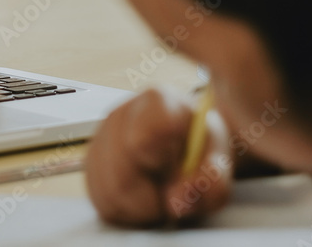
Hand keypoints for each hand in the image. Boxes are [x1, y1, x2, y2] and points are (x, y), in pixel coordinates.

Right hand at [85, 86, 232, 225]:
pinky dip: (124, 210)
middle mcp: (121, 114)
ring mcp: (100, 137)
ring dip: (139, 207)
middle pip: (124, 173)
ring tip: (158, 194)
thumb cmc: (201, 145)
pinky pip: (101, 199)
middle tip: (171, 190)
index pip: (147, 133)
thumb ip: (211, 179)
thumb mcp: (221, 159)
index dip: (160, 160)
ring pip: (110, 191)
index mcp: (159, 102)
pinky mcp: (90, 162)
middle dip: (152, 197)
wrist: (187, 141)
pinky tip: (140, 197)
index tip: (174, 166)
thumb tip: (175, 201)